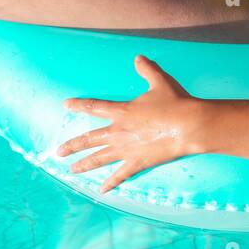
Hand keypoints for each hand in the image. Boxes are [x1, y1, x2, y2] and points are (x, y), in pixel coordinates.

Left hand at [57, 56, 212, 192]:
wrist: (189, 125)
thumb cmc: (175, 102)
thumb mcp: (160, 81)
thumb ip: (147, 69)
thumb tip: (138, 58)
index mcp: (122, 112)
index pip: (94, 107)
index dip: (79, 105)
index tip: (65, 105)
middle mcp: (119, 132)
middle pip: (89, 140)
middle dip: (72, 146)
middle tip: (59, 152)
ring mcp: (127, 149)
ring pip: (99, 159)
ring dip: (84, 164)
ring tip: (72, 170)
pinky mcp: (139, 162)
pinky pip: (120, 175)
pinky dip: (111, 183)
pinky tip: (101, 190)